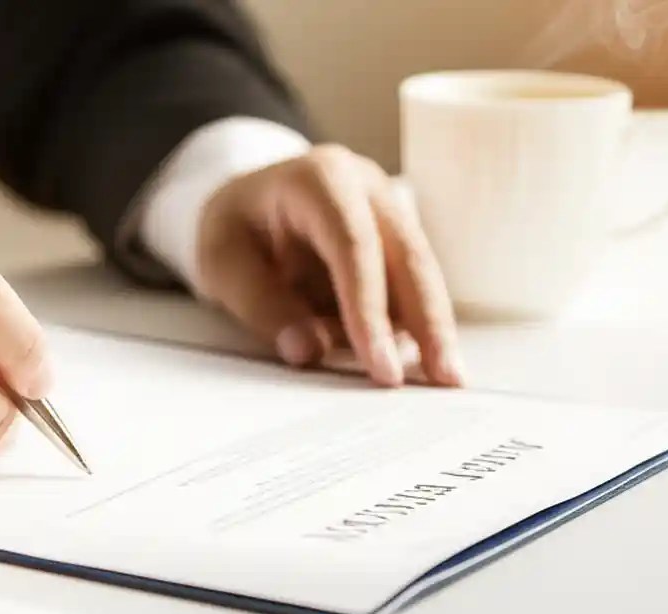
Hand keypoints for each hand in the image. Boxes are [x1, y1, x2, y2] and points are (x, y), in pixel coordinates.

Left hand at [195, 145, 462, 386]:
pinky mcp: (398, 238)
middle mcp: (366, 187)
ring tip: (442, 380)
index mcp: (319, 179)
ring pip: (423, 272)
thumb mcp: (223, 264)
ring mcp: (389, 209)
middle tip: (445, 379)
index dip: (369, 309)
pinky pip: (414, 285)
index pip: (353, 245)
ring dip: (433, 328)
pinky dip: (416, 325)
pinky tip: (417, 362)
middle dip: (429, 322)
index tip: (380, 367)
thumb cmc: (234, 229)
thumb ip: (263, 306)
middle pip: (408, 256)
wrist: (246, 202)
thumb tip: (309, 350)